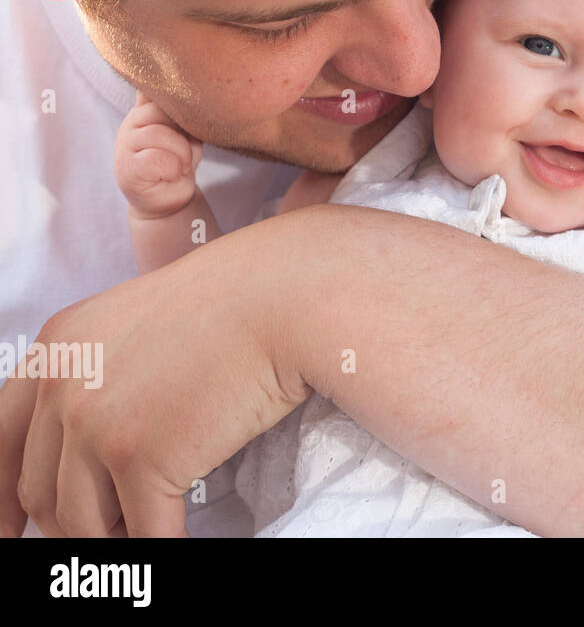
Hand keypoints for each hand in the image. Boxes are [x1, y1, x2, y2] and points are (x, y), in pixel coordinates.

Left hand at [0, 243, 309, 536]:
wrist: (285, 298)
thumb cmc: (238, 305)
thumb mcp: (143, 325)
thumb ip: (105, 374)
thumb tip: (98, 447)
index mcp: (58, 348)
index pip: (1, 441)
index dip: (2, 499)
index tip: (10, 531)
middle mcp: (63, 385)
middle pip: (41, 493)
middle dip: (71, 528)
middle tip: (109, 539)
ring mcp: (97, 424)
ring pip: (82, 526)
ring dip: (116, 545)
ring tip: (149, 542)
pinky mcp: (142, 459)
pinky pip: (145, 537)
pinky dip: (163, 553)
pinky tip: (180, 549)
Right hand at [113, 91, 202, 217]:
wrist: (169, 196)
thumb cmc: (181, 160)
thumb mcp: (188, 130)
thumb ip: (184, 110)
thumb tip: (197, 86)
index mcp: (148, 107)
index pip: (157, 87)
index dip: (178, 98)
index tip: (192, 113)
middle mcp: (133, 120)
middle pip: (163, 110)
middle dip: (185, 132)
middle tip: (189, 150)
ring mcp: (126, 143)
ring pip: (159, 134)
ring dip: (181, 153)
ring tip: (182, 164)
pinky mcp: (127, 167)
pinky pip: (156, 159)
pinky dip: (172, 169)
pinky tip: (171, 174)